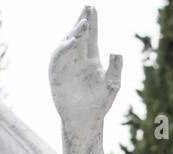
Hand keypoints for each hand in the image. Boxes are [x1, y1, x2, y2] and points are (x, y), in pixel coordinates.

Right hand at [49, 6, 121, 131]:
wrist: (85, 123)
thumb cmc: (99, 106)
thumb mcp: (112, 85)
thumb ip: (115, 68)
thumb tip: (117, 51)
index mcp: (91, 61)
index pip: (91, 37)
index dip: (92, 23)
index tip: (92, 8)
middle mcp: (78, 60)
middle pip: (78, 36)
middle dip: (81, 22)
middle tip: (87, 8)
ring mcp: (66, 67)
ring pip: (67, 44)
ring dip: (74, 33)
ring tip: (83, 24)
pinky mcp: (56, 75)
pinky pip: (58, 58)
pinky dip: (63, 48)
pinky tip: (72, 41)